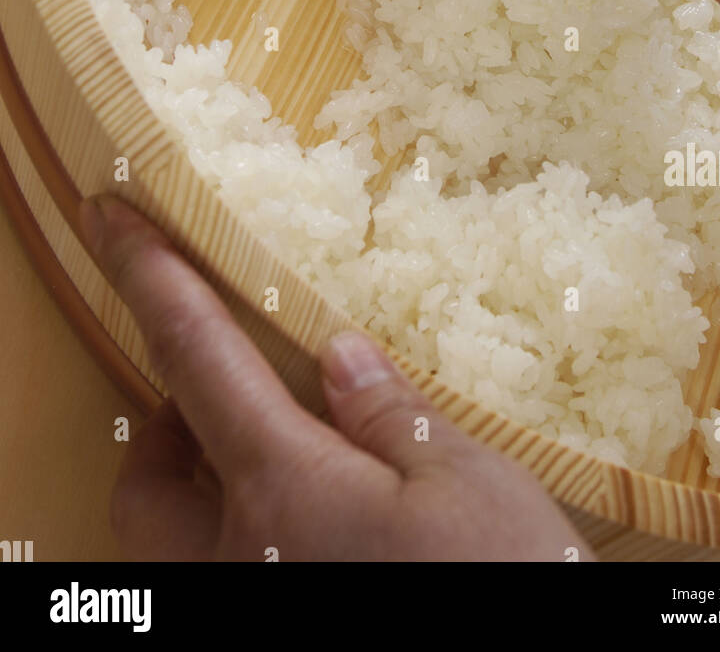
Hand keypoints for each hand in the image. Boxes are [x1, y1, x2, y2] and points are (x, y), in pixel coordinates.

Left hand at [79, 195, 594, 562]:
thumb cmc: (503, 584)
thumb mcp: (469, 482)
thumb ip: (392, 413)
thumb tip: (337, 355)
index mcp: (283, 488)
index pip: (193, 355)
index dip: (148, 276)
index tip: (111, 216)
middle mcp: (239, 560)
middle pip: (145, 490)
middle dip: (166, 432)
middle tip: (231, 398)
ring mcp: (251, 608)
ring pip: (174, 553)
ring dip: (199, 496)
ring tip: (283, 465)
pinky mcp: (280, 632)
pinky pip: (227, 577)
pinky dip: (246, 539)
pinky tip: (320, 530)